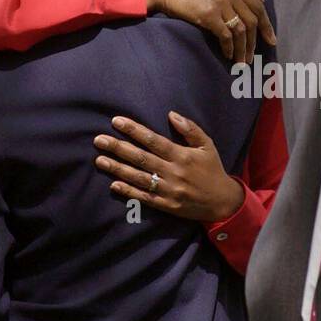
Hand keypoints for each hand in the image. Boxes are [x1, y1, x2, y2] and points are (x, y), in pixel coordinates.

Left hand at [94, 112, 244, 222]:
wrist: (222, 202)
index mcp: (182, 156)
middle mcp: (173, 172)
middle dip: (118, 148)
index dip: (134, 130)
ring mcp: (168, 190)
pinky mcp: (166, 205)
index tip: (116, 122)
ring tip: (99, 160)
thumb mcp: (207, 146)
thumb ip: (190, 129)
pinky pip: (144, 197)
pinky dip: (128, 191)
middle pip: (141, 158)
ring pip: (138, 177)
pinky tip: (113, 184)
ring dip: (117, 168)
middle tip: (98, 140)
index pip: (153, 140)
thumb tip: (171, 114)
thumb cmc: (213, 170)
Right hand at [144, 0, 275, 65]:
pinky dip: (229, 48)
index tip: (271, 41)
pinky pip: (226, 36)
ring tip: (241, 62)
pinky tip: (228, 55)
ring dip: (243, 49)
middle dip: (254, 42)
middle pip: (252, 20)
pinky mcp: (208, 14)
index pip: (258, 5)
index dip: (267, 25)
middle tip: (252, 57)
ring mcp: (219, 2)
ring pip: (241, 30)